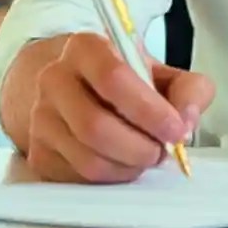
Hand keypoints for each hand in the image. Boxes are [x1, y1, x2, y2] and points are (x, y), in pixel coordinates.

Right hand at [26, 32, 215, 183]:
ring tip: (145, 155)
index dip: (149, 110)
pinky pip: (79, 179)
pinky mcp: (39, 153)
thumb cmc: (122, 80)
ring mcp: (41, 118)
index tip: (175, 128)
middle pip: (96, 126)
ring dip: (129, 167)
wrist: (73, 87)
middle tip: (162, 150)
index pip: (112, 78)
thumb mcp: (160, 72)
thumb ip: (189, 89)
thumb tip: (187, 120)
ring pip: (89, 159)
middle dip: (140, 148)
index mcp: (85, 48)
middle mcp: (54, 80)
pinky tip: (122, 162)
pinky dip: (112, 178)